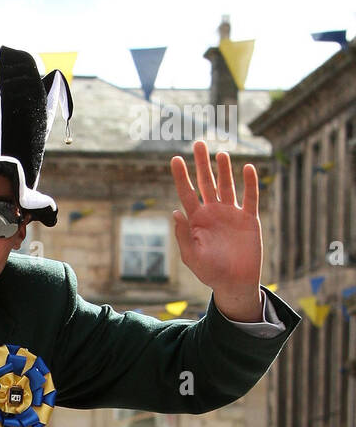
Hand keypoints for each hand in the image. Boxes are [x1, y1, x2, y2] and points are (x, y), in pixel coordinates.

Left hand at [170, 141, 262, 321]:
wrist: (235, 283)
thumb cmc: (210, 272)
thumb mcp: (192, 257)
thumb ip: (183, 235)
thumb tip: (175, 212)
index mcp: (197, 220)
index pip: (187, 193)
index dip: (181, 176)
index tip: (175, 159)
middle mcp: (213, 212)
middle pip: (207, 183)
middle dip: (202, 164)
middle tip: (199, 143)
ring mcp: (231, 213)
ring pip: (227, 185)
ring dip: (224, 169)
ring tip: (220, 153)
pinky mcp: (249, 218)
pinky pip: (250, 197)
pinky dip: (250, 183)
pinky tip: (248, 168)